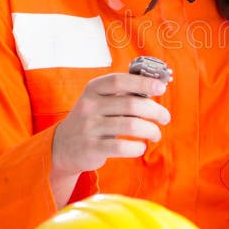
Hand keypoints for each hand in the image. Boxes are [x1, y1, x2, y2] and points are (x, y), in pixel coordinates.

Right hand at [51, 72, 170, 176]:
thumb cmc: (93, 118)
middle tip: (165, 117)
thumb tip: (157, 85)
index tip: (161, 88)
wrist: (63, 145)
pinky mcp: (91, 148)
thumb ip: (123, 93)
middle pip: (131, 105)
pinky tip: (140, 147)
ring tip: (156, 134)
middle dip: (155, 111)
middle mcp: (89, 106)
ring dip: (151, 130)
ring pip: (130, 126)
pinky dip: (137, 148)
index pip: (119, 81)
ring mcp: (89, 127)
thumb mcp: (101, 100)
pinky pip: (122, 147)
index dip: (143, 82)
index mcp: (93, 89)